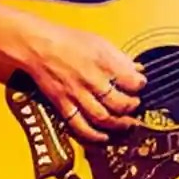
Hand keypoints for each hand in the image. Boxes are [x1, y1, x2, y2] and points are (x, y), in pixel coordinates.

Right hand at [21, 21, 145, 141]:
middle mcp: (91, 81)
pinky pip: (79, 125)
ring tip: (127, 124)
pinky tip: (103, 137)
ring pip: (102, 117)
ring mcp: (77, 95)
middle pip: (119, 103)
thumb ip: (120, 58)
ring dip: (118, 124)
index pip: (131, 80)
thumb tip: (137, 69)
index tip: (140, 84)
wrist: (38, 46)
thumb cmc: (68, 41)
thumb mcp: (99, 42)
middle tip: (135, 105)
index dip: (140, 85)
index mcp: (103, 63)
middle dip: (131, 107)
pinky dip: (93, 135)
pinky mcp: (63, 105)